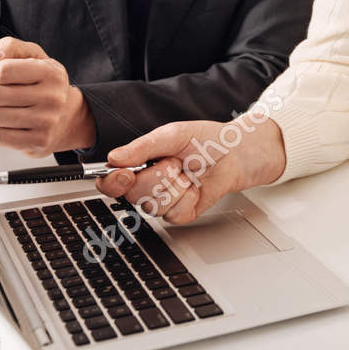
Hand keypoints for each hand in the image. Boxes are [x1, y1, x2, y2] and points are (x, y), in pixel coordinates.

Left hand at [0, 37, 94, 156]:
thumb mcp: (34, 56)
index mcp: (50, 72)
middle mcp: (52, 97)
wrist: (70, 117)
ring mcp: (47, 121)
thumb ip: (10, 47)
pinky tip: (14, 125)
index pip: (4, 71)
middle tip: (6, 95)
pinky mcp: (39, 141)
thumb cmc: (45, 84)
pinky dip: (0, 131)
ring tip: (11, 110)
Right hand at [96, 116, 287, 223]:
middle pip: (131, 195)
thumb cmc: (206, 140)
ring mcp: (163, 201)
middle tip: (174, 163)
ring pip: (152, 206)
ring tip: (186, 173)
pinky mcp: (181, 213)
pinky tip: (195, 187)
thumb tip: (114, 158)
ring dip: (174, 187)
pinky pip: (174, 214)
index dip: (112, 182)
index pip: (111, 181)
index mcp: (139, 165)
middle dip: (157, 177)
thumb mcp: (172, 135)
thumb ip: (142, 147)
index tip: (125, 174)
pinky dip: (187, 198)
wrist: (237, 153)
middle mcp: (147, 185)